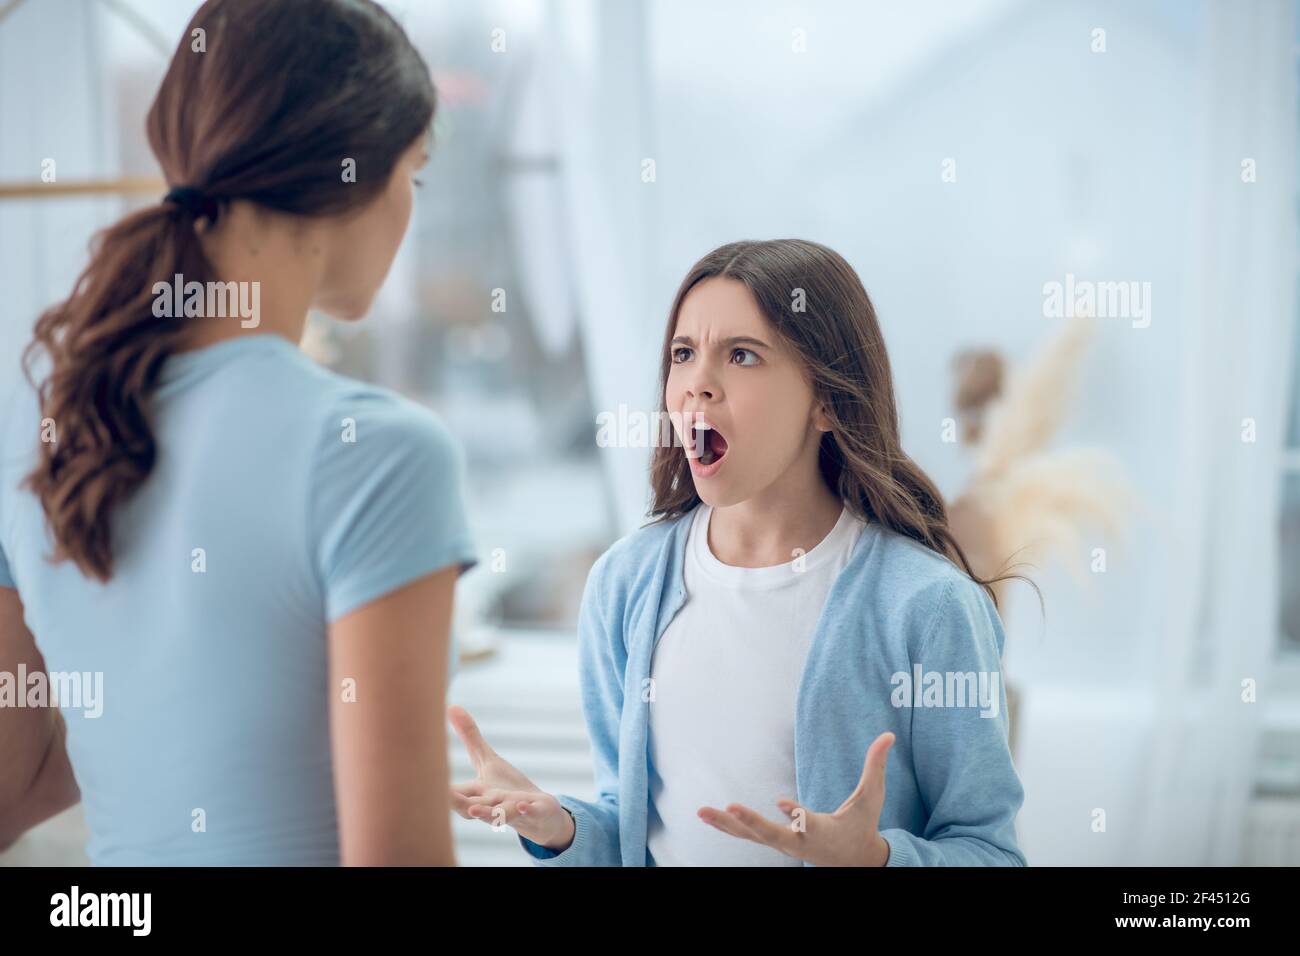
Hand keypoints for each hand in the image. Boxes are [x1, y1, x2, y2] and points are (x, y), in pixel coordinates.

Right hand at [447, 705, 574, 850]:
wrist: (539, 814)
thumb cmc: (507, 788)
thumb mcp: (488, 761)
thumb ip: (470, 737)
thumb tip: (451, 707)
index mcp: (477, 793)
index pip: (454, 793)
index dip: (438, 788)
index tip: (417, 780)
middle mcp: (491, 805)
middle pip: (469, 807)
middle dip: (456, 803)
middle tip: (440, 796)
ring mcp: (511, 810)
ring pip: (496, 815)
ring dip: (485, 813)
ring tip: (473, 810)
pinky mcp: (533, 811)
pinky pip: (529, 813)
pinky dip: (525, 810)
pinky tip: (523, 803)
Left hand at [699, 731, 894, 865]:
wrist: (853, 861)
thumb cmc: (862, 824)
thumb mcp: (871, 797)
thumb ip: (876, 765)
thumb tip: (888, 734)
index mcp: (823, 830)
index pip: (808, 822)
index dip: (796, 813)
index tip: (780, 802)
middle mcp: (799, 841)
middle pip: (772, 834)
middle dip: (752, 822)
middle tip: (732, 807)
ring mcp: (783, 844)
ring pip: (751, 836)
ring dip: (726, 824)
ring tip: (701, 811)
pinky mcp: (773, 842)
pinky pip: (745, 835)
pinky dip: (726, 826)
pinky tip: (705, 815)